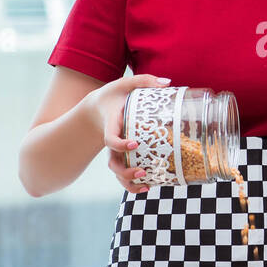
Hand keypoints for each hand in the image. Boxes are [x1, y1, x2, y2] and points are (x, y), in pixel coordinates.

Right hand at [83, 72, 171, 193]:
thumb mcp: (124, 84)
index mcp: (111, 126)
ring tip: (147, 183)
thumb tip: (168, 83)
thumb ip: (143, 80)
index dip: (120, 145)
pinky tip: (149, 185)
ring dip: (130, 182)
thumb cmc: (114, 95)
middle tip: (142, 170)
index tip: (135, 144)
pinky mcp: (122, 156)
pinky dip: (134, 183)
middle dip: (126, 171)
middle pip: (113, 163)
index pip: (110, 139)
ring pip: (118, 173)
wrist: (98, 108)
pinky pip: (125, 173)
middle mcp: (111, 142)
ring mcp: (115, 152)